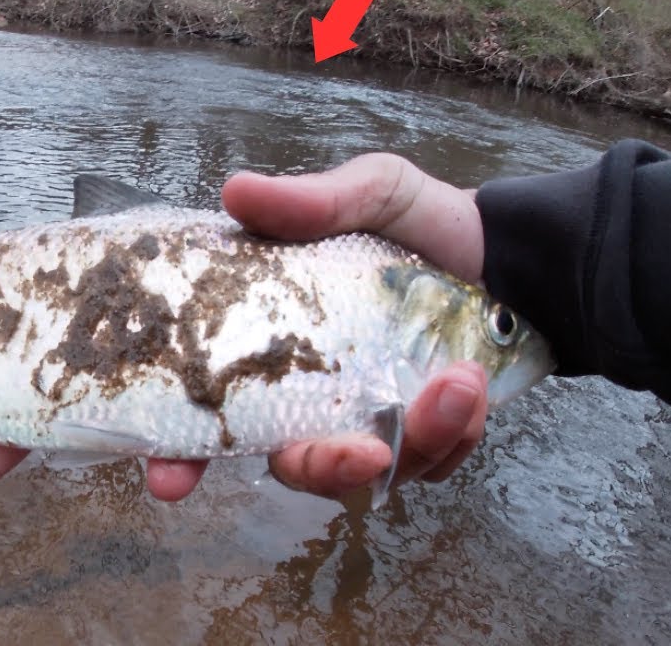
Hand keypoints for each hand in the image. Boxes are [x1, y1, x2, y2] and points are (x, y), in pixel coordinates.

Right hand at [146, 153, 488, 501]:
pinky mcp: (426, 440)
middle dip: (321, 470)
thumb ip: (310, 201)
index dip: (176, 455)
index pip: (208, 412)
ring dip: (417, 439)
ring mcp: (369, 425)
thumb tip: (235, 190)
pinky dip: (456, 433)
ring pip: (372, 474)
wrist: (504, 251)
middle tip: (362, 454)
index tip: (167, 479)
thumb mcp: (370, 194)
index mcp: (275, 346)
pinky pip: (432, 465)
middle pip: (290, 465)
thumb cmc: (418, 224)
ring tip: (458, 380)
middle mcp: (313, 399)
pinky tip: (471, 383)